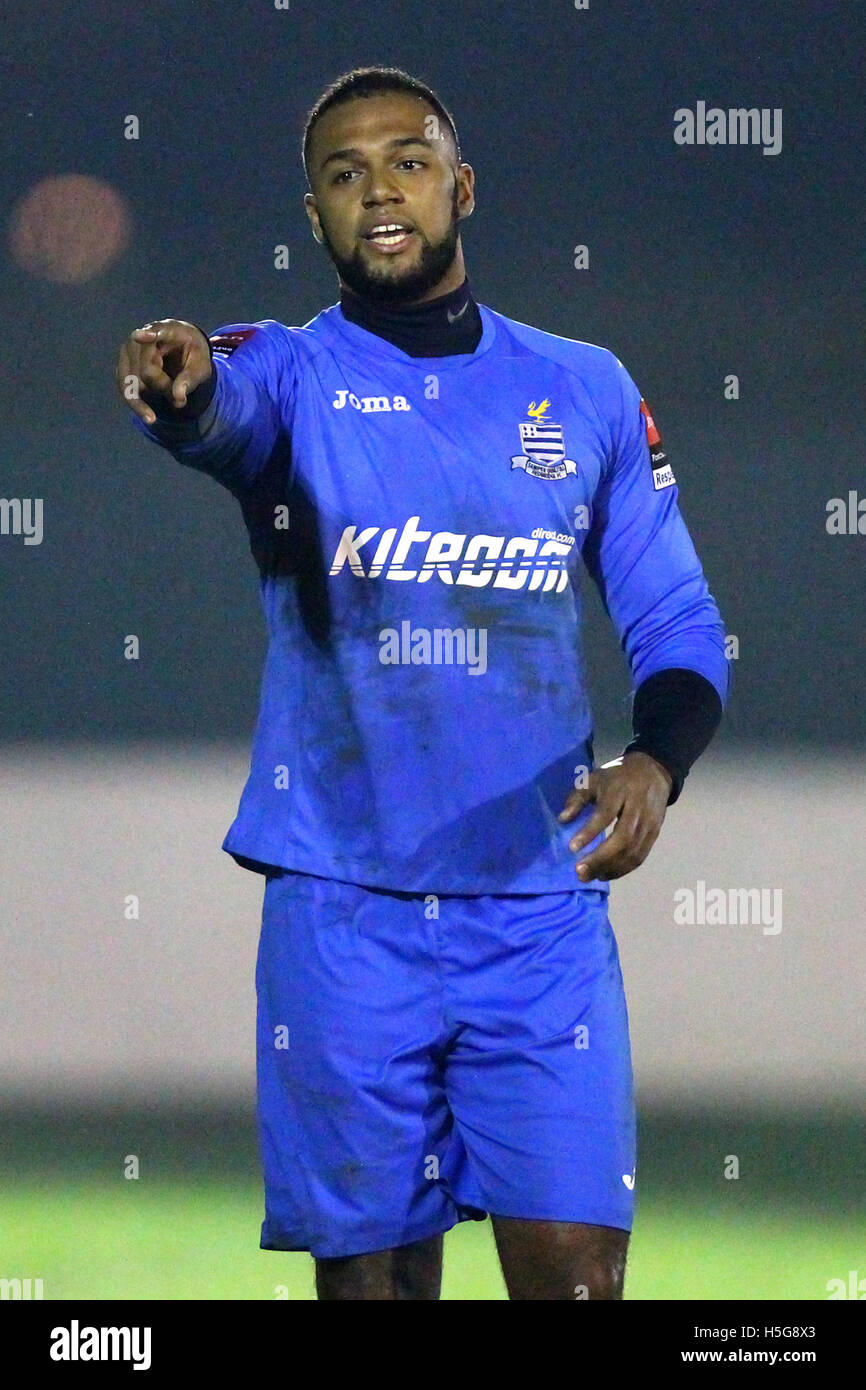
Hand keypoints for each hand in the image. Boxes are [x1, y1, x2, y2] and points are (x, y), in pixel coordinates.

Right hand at [115, 319, 211, 424]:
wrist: (182, 348)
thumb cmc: (193, 355)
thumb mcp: (201, 367)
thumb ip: (190, 380)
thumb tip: (178, 400)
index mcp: (168, 329)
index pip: (156, 333)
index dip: (148, 336)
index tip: (138, 336)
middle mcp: (141, 336)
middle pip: (147, 371)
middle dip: (165, 386)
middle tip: (181, 388)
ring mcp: (128, 351)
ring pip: (134, 383)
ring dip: (155, 394)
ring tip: (174, 397)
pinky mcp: (123, 366)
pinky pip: (125, 389)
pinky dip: (138, 405)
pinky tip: (150, 417)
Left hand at [557, 751, 672, 881]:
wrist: (653, 772)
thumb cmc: (617, 777)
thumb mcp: (594, 779)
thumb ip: (577, 798)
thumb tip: (562, 820)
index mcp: (620, 791)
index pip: (606, 814)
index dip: (590, 832)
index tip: (572, 848)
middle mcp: (637, 808)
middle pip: (622, 838)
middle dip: (600, 858)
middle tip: (579, 871)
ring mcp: (649, 823)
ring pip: (632, 851)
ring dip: (610, 868)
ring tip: (589, 876)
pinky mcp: (654, 834)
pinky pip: (640, 856)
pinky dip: (623, 869)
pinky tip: (605, 874)